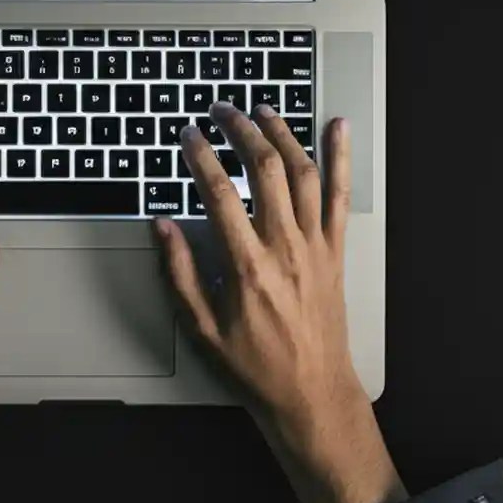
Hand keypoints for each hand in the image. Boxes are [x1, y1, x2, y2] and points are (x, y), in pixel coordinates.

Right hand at [154, 102, 406, 502]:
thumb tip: (162, 226)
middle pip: (263, 169)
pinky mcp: (335, 251)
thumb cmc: (255, 366)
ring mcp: (315, 246)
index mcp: (246, 265)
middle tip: (221, 110)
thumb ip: (179, 272)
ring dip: (282, 134)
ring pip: (302, 173)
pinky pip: (339, 195)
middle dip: (240, 130)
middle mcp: (284, 247)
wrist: (311, 392)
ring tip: (262, 110)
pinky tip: (338, 127)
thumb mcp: (201, 327)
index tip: (188, 135)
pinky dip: (340, 157)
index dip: (200, 156)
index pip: (218, 193)